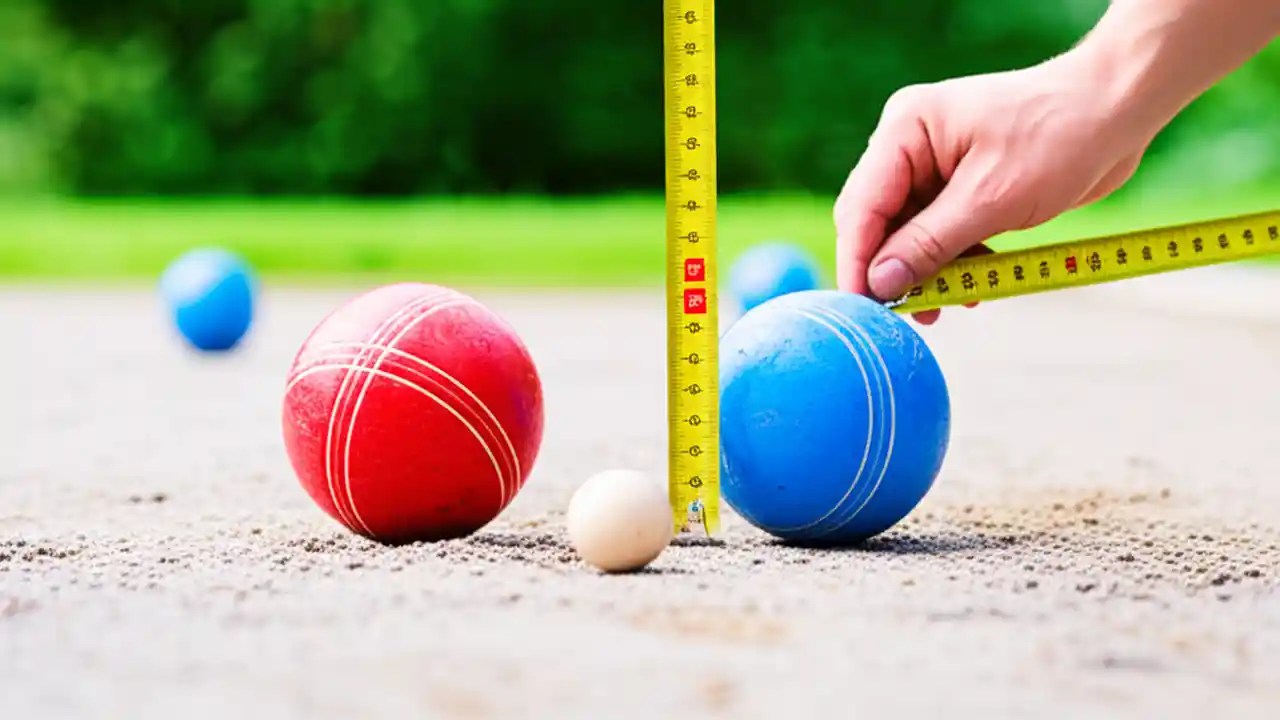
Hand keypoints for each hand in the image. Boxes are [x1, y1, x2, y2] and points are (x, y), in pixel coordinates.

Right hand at [834, 55, 1154, 324]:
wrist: (1120, 110)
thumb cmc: (1061, 136)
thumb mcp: (992, 199)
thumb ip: (930, 244)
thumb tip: (882, 284)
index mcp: (906, 130)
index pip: (862, 206)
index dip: (858, 261)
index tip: (863, 310)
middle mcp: (911, 144)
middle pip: (879, 221)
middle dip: (892, 270)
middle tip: (904, 316)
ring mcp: (934, 164)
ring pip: (909, 233)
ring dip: (925, 272)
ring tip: (945, 307)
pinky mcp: (960, 183)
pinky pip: (939, 232)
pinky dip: (952, 261)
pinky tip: (971, 286)